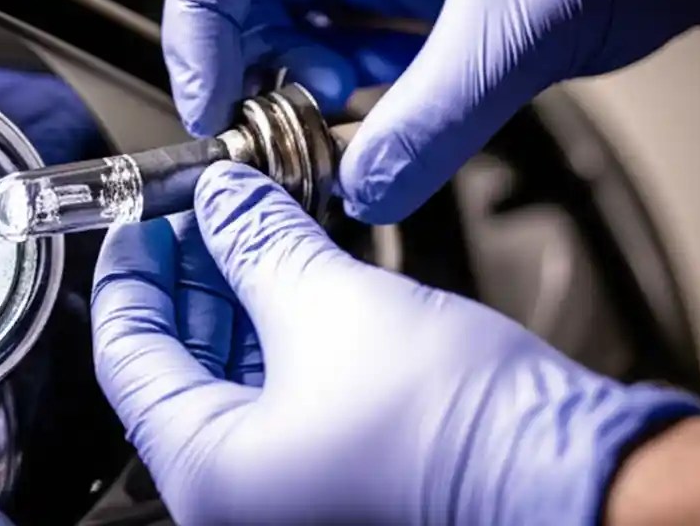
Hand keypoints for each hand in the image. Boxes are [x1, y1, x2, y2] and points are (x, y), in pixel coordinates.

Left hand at [91, 162, 699, 523]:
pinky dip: (278, 331)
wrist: (574, 477)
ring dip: (237, 297)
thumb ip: (258, 242)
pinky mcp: (335, 475)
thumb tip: (223, 202)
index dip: (129, 273)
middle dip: (189, 276)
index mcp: (208, 471)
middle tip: (203, 211)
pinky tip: (294, 274)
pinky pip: (279, 394)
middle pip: (175, 364)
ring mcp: (286, 491)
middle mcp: (237, 496)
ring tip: (250, 227)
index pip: (125, 355)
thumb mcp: (329, 304)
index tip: (141, 222)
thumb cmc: (460, 431)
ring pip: (228, 376)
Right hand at [163, 0, 699, 222]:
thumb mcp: (516, 29)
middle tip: (271, 130)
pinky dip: (334, 94)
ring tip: (332, 120)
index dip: (201, 21)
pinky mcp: (394, 3)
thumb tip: (358, 191)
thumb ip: (432, 119)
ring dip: (292, 86)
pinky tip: (369, 113)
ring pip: (281, 27)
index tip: (213, 100)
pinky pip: (330, 52)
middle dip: (245, 65)